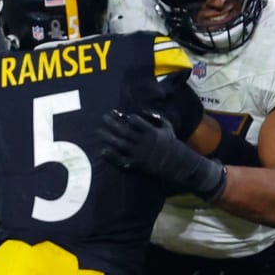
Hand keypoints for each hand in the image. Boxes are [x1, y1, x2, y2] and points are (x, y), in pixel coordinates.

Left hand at [98, 110, 226, 201]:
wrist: (176, 163)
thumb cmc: (171, 142)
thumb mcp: (167, 127)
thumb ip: (156, 117)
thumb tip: (143, 110)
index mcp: (151, 132)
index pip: (135, 122)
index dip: (127, 117)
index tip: (119, 114)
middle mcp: (144, 142)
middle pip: (124, 131)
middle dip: (113, 123)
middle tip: (103, 117)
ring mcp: (139, 153)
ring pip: (120, 144)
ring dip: (108, 137)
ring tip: (98, 131)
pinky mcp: (136, 164)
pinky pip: (121, 160)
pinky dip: (112, 156)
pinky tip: (103, 151)